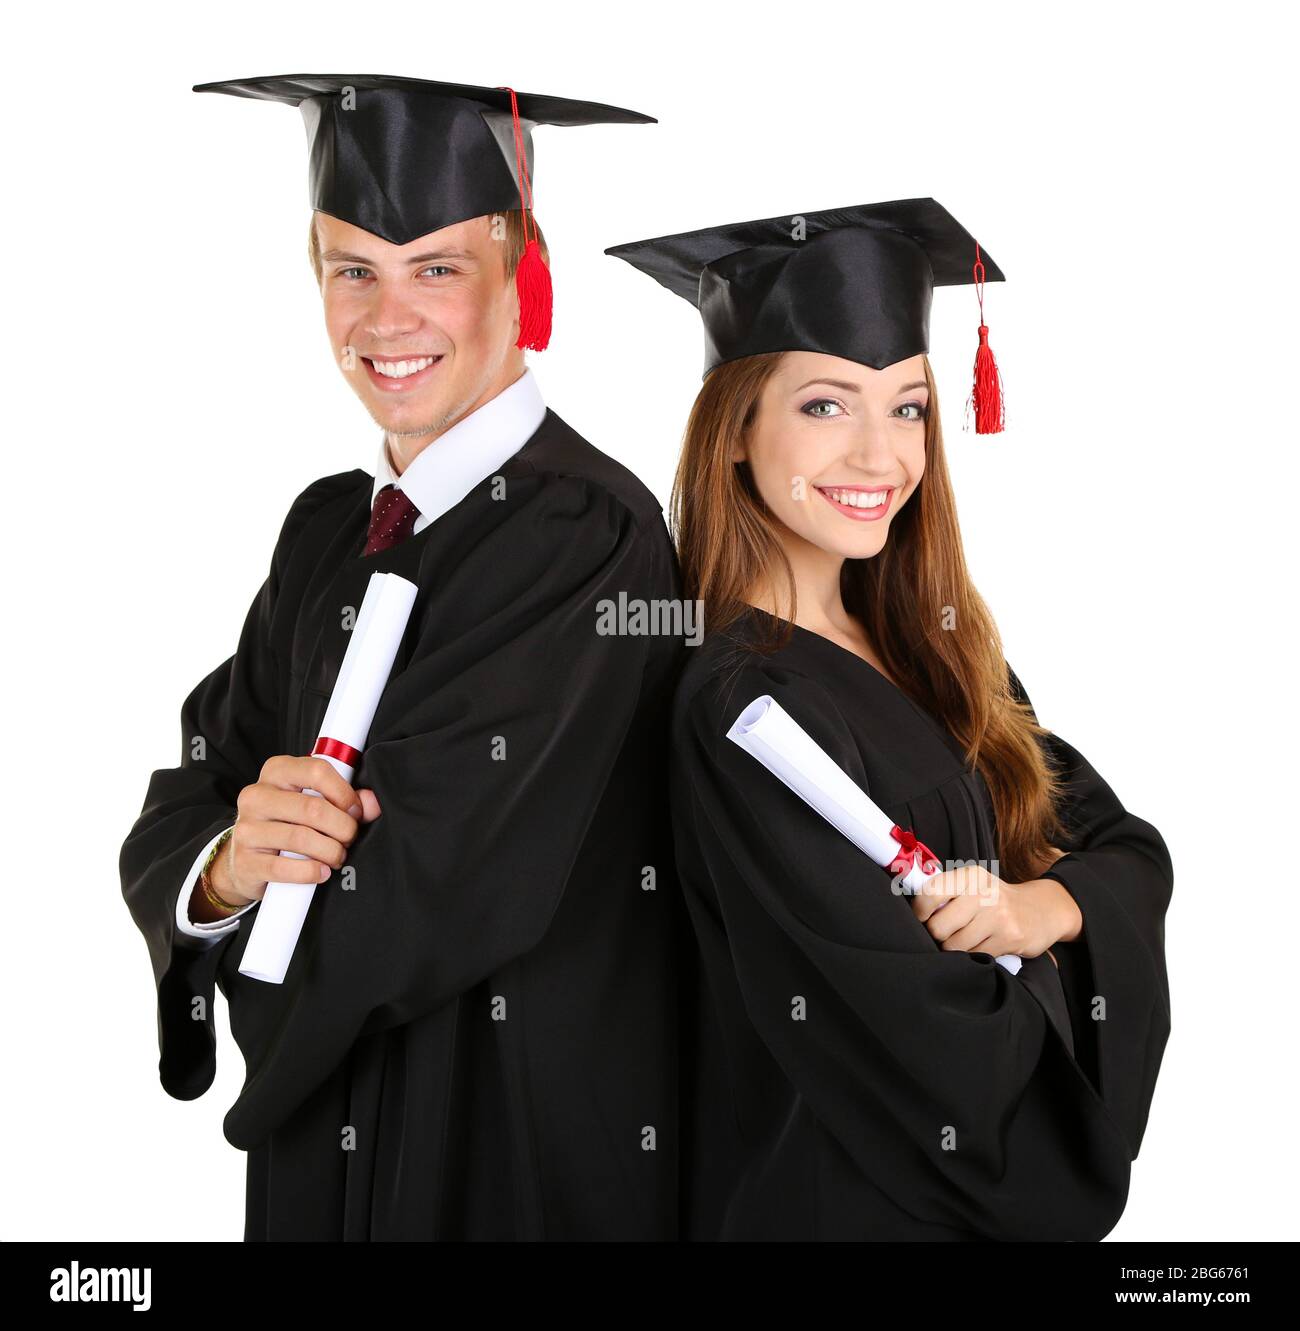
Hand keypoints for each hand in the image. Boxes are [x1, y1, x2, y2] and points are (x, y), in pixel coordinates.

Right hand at [210, 755, 382, 905]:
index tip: (356, 811)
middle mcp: (256, 795)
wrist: (248, 861)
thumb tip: (373, 802)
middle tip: (349, 838)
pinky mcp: (245, 861)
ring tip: (337, 856)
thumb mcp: (313, 803)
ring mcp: (246, 828)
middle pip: (313, 808)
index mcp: (277, 771)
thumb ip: (346, 799)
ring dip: (330, 851)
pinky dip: (311, 872)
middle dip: (342, 828)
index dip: (344, 793)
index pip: (317, 770)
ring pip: (301, 838)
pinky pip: (284, 868)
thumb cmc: (288, 824)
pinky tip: (321, 872)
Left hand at [910, 864, 1081, 959]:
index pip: (930, 893)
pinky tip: (983, 944)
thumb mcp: (973, 885)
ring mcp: (998, 916)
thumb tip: (914, 912)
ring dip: (956, 948)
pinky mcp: (1010, 938)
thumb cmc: (995, 899)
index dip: (919, 912)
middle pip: (938, 927)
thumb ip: (946, 892)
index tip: (922, 919)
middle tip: (946, 933)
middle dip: (938, 935)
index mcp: (970, 876)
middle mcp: (984, 893)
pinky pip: (976, 955)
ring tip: (966, 939)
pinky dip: (974, 955)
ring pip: (955, 946)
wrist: (1041, 910)